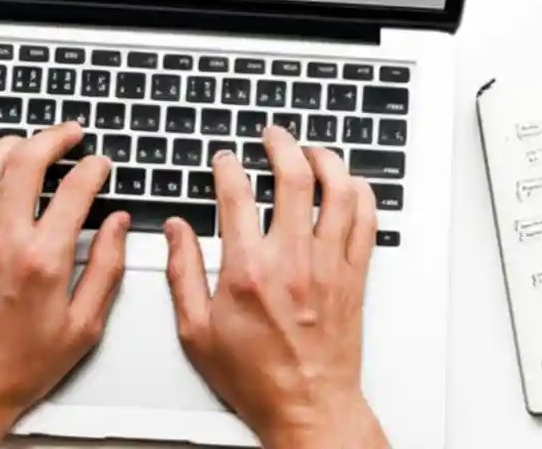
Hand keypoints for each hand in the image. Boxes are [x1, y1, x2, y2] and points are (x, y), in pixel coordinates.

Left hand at [0, 123, 129, 448]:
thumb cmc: (20, 366)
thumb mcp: (84, 326)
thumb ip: (107, 269)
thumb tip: (119, 227)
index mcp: (44, 260)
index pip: (75, 191)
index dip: (93, 169)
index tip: (100, 166)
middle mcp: (3, 242)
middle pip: (26, 162)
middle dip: (53, 138)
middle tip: (69, 135)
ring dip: (10, 145)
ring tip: (28, 142)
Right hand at [164, 127, 388, 448]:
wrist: (307, 406)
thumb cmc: (255, 377)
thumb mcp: (197, 331)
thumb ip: (182, 273)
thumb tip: (175, 230)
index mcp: (248, 271)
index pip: (237, 196)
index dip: (229, 167)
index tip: (225, 160)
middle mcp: (292, 261)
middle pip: (295, 178)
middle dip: (282, 145)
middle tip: (273, 135)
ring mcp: (329, 265)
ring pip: (339, 192)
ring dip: (326, 160)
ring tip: (312, 151)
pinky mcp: (354, 276)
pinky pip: (366, 222)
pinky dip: (361, 195)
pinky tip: (349, 185)